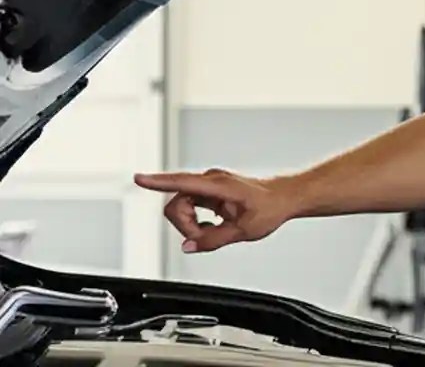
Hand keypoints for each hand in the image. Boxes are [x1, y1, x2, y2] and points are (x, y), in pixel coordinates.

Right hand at [134, 168, 296, 252]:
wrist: (284, 197)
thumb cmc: (270, 208)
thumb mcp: (244, 231)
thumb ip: (213, 240)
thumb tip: (188, 246)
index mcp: (219, 185)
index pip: (182, 182)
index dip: (158, 182)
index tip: (138, 179)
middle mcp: (210, 180)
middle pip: (176, 204)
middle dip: (185, 225)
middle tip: (207, 236)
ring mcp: (209, 184)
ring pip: (182, 207)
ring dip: (191, 225)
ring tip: (215, 231)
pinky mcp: (209, 191)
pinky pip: (191, 206)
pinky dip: (196, 221)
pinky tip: (213, 226)